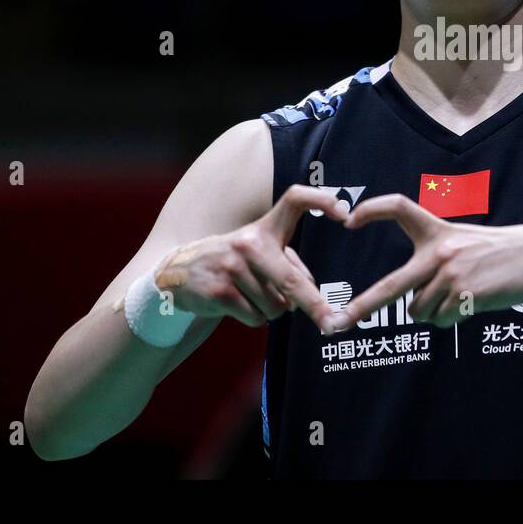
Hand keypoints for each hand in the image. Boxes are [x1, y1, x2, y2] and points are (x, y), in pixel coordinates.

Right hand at [127, 185, 348, 332]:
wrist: (177, 272)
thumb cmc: (233, 262)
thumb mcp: (259, 253)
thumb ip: (289, 266)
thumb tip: (311, 292)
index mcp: (264, 228)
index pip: (295, 199)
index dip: (321, 201)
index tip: (345, 213)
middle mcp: (250, 243)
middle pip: (292, 282)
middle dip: (315, 307)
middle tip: (334, 324)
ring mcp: (233, 266)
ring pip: (275, 307)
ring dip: (271, 310)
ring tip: (251, 295)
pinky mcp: (220, 290)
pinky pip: (255, 318)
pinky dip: (253, 318)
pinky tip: (237, 303)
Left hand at [327, 194, 522, 331]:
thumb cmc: (503, 252)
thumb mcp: (466, 242)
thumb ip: (436, 260)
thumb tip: (414, 302)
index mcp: (437, 231)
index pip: (398, 207)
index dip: (372, 209)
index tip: (349, 219)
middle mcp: (439, 252)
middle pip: (392, 285)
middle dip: (363, 307)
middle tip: (337, 324)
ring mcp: (451, 275)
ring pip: (420, 312)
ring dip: (433, 312)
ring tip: (461, 295)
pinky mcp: (466, 296)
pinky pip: (442, 320)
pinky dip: (452, 318)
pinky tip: (472, 302)